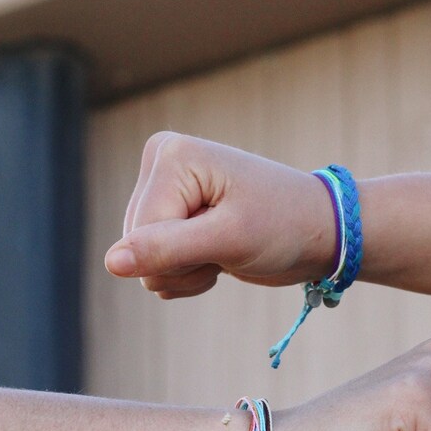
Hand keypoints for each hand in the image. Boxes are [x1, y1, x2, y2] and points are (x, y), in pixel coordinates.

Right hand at [105, 132, 335, 296]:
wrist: (319, 232)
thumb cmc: (284, 227)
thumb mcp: (228, 240)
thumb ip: (167, 250)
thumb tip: (111, 263)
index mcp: (170, 156)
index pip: (141, 234)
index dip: (181, 257)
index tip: (226, 241)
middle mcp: (160, 166)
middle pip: (136, 249)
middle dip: (183, 265)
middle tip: (227, 247)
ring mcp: (164, 192)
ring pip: (144, 264)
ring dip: (187, 272)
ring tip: (226, 248)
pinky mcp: (172, 217)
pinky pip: (156, 267)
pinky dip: (189, 274)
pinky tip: (219, 255)